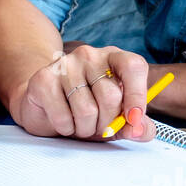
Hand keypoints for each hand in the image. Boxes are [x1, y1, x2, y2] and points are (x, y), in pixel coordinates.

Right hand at [7, 43, 156, 141]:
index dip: (137, 95)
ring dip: (85, 129)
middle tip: (98, 126)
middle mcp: (89, 55)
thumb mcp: (115, 118)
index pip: (133, 66)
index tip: (134, 119)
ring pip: (87, 110)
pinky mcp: (44, 79)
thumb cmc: (84, 109)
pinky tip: (62, 121)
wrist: (44, 105)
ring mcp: (65, 64)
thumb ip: (135, 125)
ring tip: (79, 124)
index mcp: (113, 58)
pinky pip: (63, 117)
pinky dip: (66, 128)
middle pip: (110, 96)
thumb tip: (141, 130)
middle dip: (107, 123)